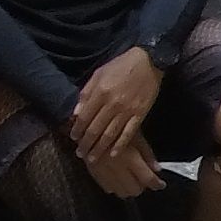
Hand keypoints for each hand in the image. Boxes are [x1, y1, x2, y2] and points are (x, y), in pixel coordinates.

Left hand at [72, 47, 160, 161]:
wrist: (148, 62)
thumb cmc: (120, 66)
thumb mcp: (98, 74)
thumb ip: (86, 93)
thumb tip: (76, 113)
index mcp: (100, 93)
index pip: (85, 117)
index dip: (77, 129)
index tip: (72, 138)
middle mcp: (112, 104)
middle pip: (95, 129)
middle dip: (86, 143)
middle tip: (80, 153)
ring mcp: (127, 111)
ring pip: (110, 134)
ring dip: (100, 148)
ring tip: (92, 158)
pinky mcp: (140, 114)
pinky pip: (129, 133)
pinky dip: (120, 145)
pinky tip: (113, 154)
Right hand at [80, 129, 162, 199]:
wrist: (87, 124)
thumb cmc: (113, 125)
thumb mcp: (136, 135)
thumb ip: (147, 154)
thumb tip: (157, 169)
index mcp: (130, 157)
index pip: (148, 179)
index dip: (157, 184)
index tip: (160, 184)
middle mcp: (117, 167)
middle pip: (135, 190)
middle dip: (142, 186)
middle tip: (144, 178)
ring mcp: (104, 171)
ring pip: (121, 192)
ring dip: (129, 188)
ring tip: (131, 179)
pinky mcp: (93, 172)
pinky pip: (107, 188)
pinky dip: (115, 186)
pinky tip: (117, 177)